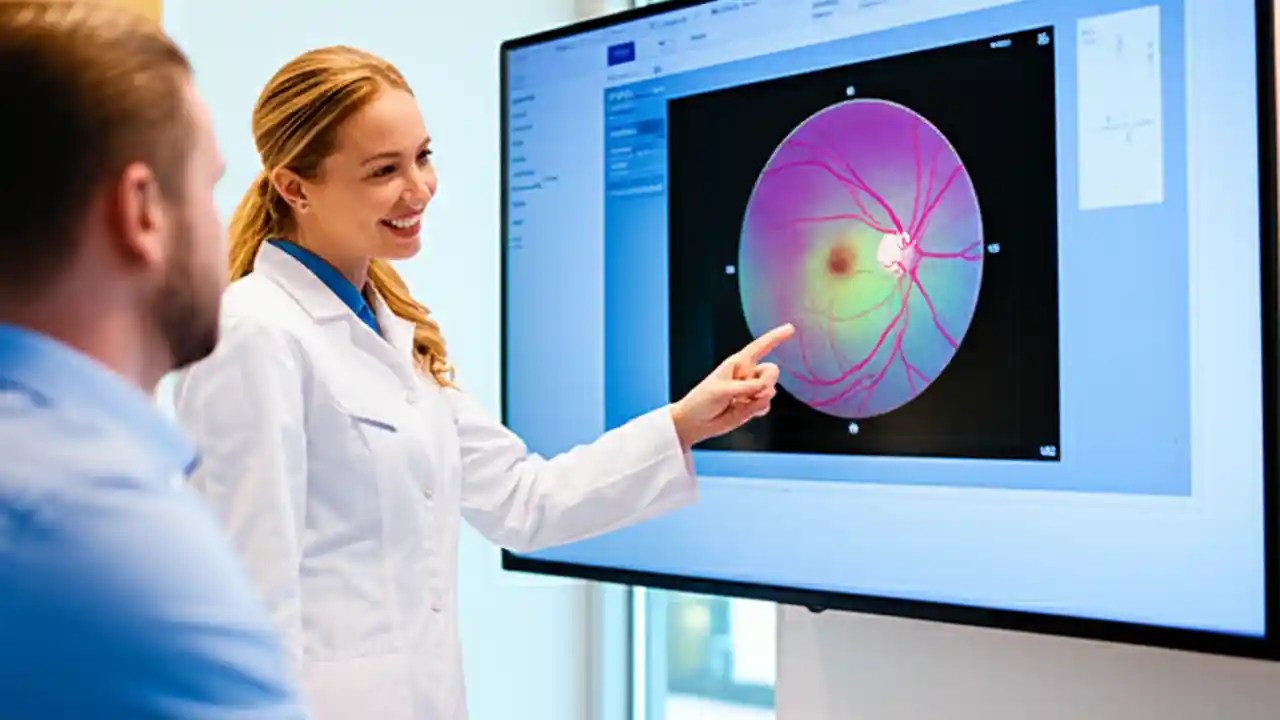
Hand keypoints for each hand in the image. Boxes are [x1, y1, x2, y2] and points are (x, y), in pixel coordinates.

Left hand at [669, 323, 795, 449]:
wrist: (695, 422)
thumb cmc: (703, 400)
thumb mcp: (722, 390)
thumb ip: (746, 388)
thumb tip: (769, 390)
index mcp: (738, 363)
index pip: (760, 346)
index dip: (776, 337)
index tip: (791, 328)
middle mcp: (747, 374)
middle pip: (772, 371)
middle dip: (766, 381)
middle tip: (748, 391)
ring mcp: (751, 390)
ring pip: (770, 391)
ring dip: (757, 399)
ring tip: (737, 403)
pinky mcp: (752, 405)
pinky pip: (766, 405)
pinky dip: (757, 409)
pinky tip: (742, 410)